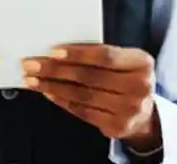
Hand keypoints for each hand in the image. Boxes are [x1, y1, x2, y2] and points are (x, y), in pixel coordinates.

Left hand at [23, 44, 159, 149]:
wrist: (144, 112)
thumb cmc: (126, 78)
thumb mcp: (124, 60)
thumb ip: (99, 54)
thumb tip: (57, 51)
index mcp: (141, 63)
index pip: (104, 56)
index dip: (77, 54)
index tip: (52, 51)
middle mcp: (139, 87)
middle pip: (89, 76)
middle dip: (55, 70)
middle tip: (32, 65)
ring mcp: (129, 109)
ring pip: (82, 95)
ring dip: (53, 86)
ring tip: (33, 79)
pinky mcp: (117, 126)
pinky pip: (83, 111)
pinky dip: (62, 101)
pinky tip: (48, 93)